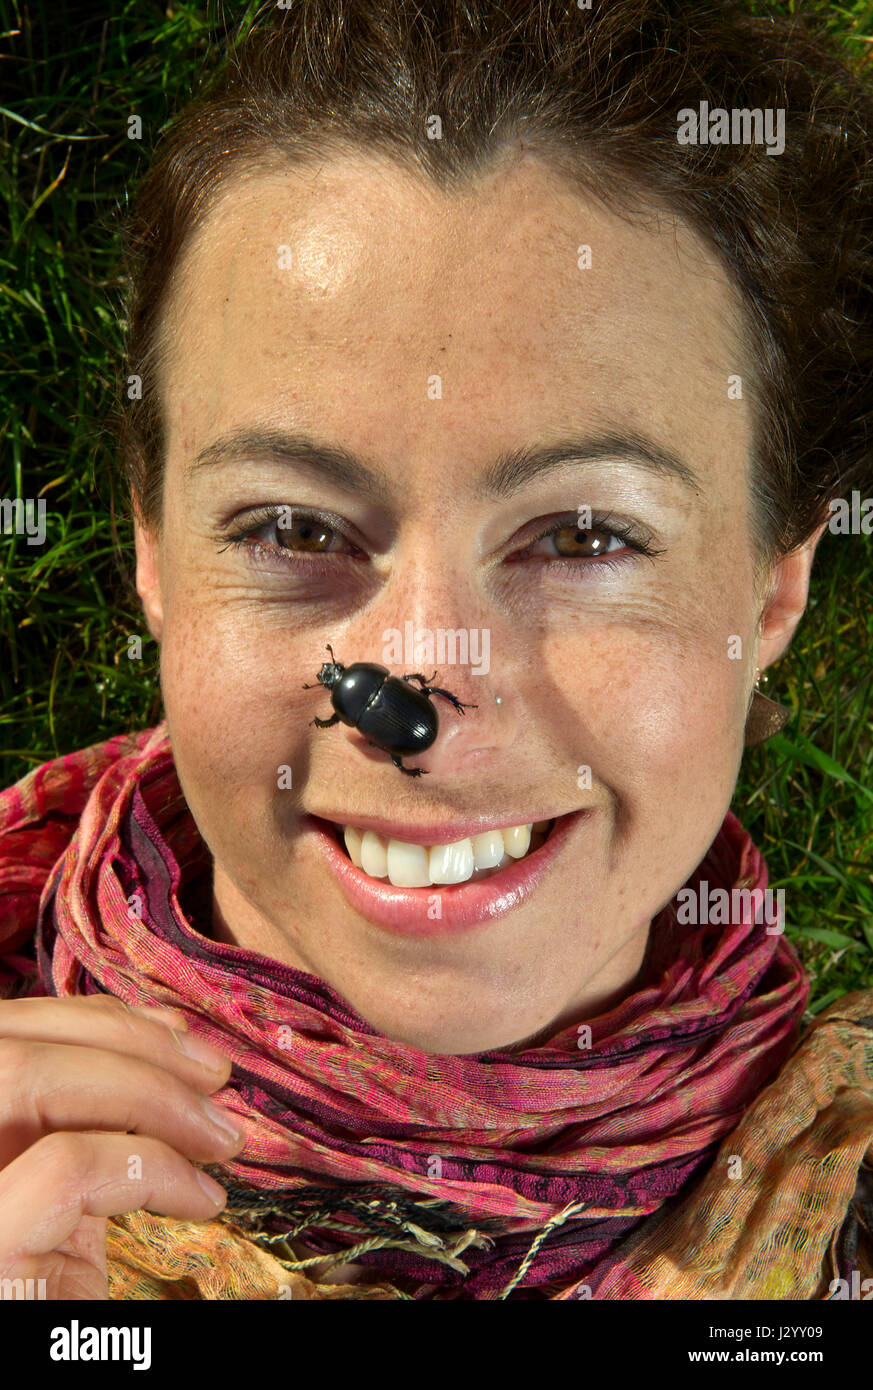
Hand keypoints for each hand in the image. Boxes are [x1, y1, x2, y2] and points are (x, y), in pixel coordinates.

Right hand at [0, 994, 244, 1299]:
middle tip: (216, 1076)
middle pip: (9, 1044)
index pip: (7, 1034)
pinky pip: (67, 1169)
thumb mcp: (57, 1210)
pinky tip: (200, 1199)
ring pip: (23, 1077)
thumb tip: (177, 1064)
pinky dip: (150, 1167)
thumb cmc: (42, 1300)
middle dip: (126, 1038)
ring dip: (144, 1086)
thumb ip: (87, 1136)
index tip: (179, 1035)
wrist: (45, 1358)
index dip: (96, 1018)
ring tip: (220, 1133)